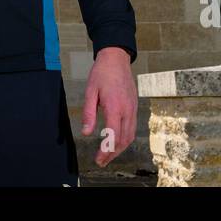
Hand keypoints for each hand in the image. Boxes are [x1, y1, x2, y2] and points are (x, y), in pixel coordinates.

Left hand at [81, 47, 136, 167]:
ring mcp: (133, 108)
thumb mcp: (90, 92)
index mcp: (115, 106)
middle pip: (124, 140)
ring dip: (120, 148)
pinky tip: (116, 141)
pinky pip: (132, 127)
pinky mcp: (134, 106)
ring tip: (108, 155)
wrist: (116, 59)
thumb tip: (86, 132)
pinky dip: (125, 139)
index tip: (98, 159)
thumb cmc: (101, 73)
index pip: (113, 135)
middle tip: (102, 161)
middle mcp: (127, 110)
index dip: (106, 150)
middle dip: (113, 153)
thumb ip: (89, 113)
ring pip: (130, 135)